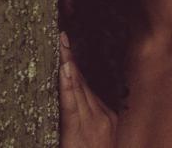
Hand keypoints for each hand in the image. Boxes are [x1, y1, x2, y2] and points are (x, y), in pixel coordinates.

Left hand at [59, 30, 117, 147]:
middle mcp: (102, 116)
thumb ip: (98, 120)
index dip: (80, 61)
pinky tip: (65, 69)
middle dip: (73, 55)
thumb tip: (84, 98)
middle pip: (84, 80)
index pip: (91, 83)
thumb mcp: (103, 139)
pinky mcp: (77, 133)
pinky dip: (68, 87)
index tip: (70, 40)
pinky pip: (71, 106)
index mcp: (109, 116)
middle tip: (64, 33)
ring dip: (69, 63)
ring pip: (78, 88)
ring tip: (62, 42)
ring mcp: (91, 124)